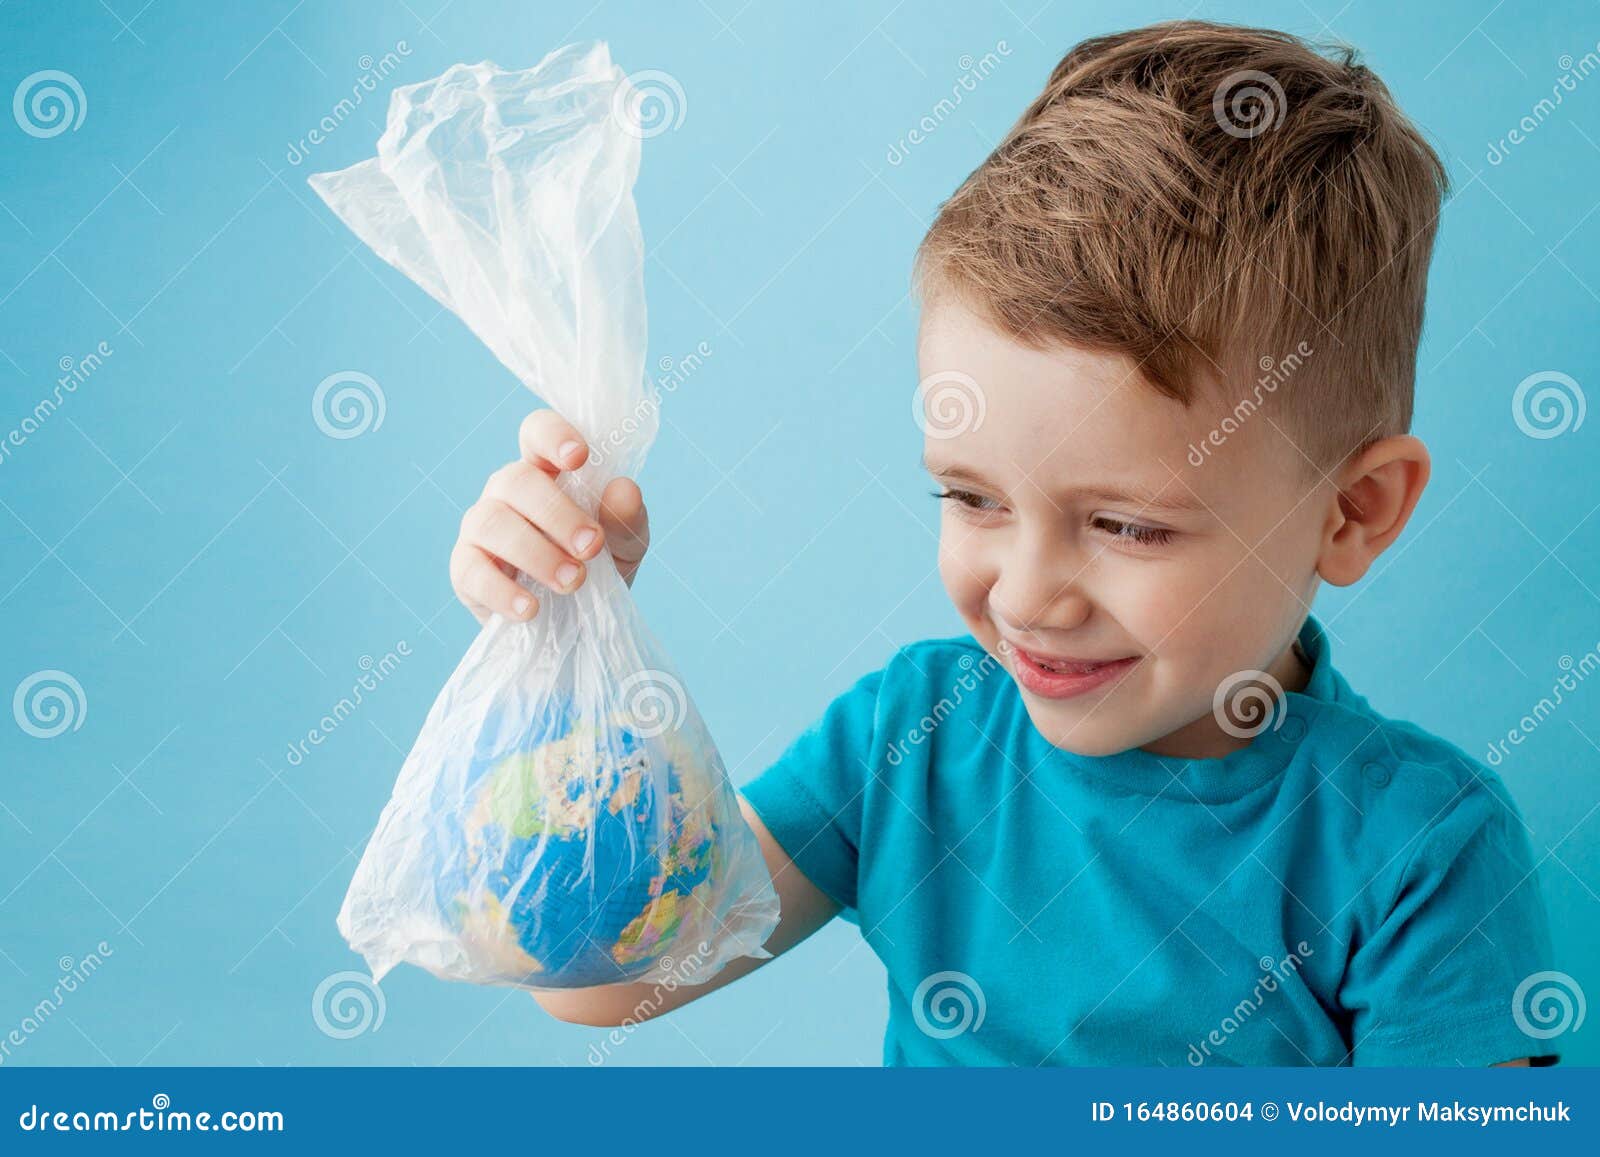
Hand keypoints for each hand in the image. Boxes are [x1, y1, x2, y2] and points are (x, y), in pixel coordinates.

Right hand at [451, 410, 649, 622]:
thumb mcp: (626, 544)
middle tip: (592, 548)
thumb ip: (627, 518)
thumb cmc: (598, 566)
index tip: (579, 457)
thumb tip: (624, 490)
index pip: (537, 432)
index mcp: (545, 471)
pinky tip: (530, 609)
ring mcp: (480, 528)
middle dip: (558, 514)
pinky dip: (502, 592)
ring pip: (493, 524)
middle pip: (517, 480)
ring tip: (571, 582)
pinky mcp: (465, 569)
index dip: (553, 436)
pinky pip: (473, 572)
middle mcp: (506, 491)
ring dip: (536, 554)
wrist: (577, 622)